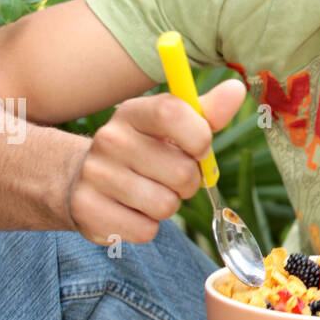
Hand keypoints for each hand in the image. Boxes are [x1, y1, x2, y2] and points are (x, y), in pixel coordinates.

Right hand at [67, 78, 246, 245]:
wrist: (83, 177)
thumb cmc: (144, 150)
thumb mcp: (172, 127)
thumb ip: (207, 113)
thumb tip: (236, 89)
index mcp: (133, 112)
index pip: (172, 113)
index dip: (198, 137)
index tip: (200, 150)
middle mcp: (110, 139)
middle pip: (181, 172)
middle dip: (189, 183)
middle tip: (172, 179)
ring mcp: (95, 175)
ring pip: (165, 205)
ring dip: (168, 206)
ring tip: (150, 194)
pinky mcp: (88, 210)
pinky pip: (145, 230)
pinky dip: (147, 227)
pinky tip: (132, 211)